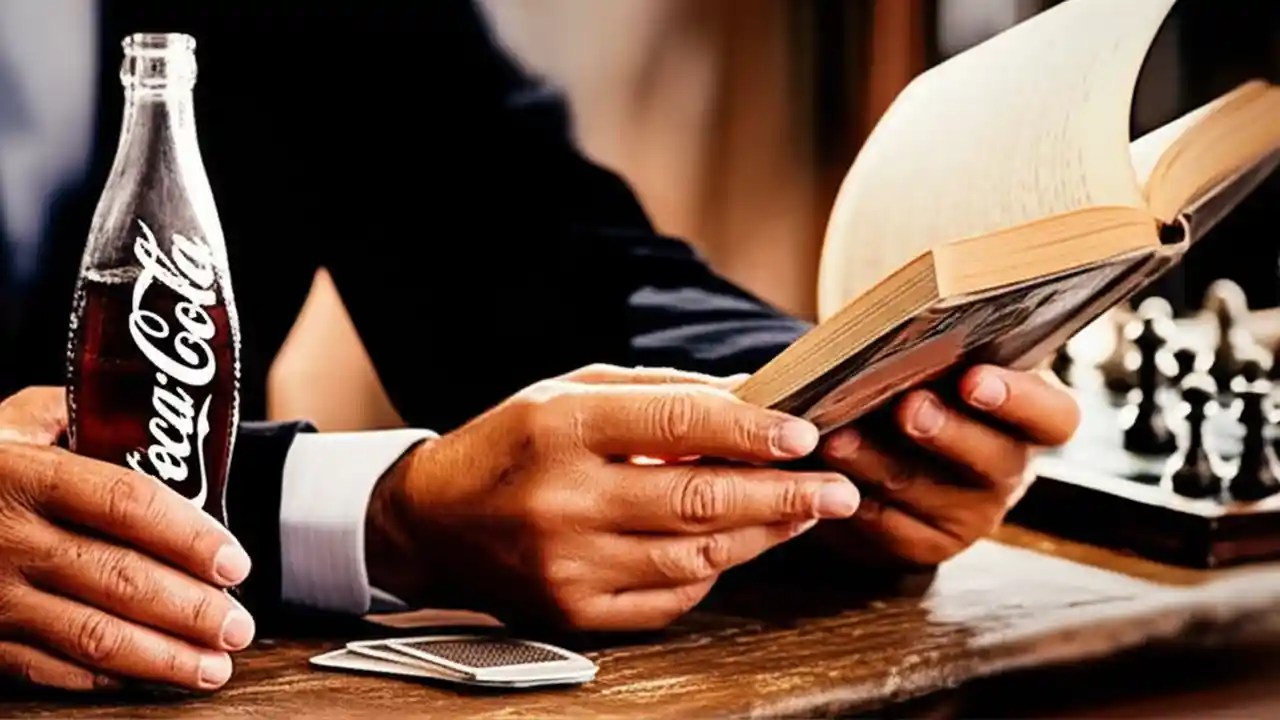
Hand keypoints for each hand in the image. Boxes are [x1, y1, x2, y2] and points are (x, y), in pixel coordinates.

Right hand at [0, 387, 254, 692]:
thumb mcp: (18, 422)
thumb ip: (85, 417)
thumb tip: (164, 421)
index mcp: (25, 475)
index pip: (127, 504)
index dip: (189, 537)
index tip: (234, 562)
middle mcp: (7, 539)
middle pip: (120, 579)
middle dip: (193, 610)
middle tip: (238, 626)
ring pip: (92, 636)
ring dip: (164, 657)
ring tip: (214, 666)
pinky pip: (50, 668)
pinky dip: (106, 678)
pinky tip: (149, 677)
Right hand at [366, 364, 859, 630]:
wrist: (433, 520)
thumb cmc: (513, 443)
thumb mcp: (571, 392)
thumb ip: (661, 393)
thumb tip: (753, 397)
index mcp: (561, 428)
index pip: (675, 425)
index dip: (749, 430)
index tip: (804, 433)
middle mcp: (564, 500)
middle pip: (698, 501)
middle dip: (782, 494)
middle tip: (839, 489)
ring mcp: (569, 565)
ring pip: (696, 555)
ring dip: (763, 534)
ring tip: (806, 512)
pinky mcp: (574, 611)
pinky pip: (670, 597)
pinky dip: (714, 571)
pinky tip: (740, 544)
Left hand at [816, 365, 1079, 566]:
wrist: (894, 452)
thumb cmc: (926, 388)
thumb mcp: (945, 367)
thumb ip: (942, 353)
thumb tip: (904, 334)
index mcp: (1029, 420)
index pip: (1053, 416)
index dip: (1018, 399)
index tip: (975, 380)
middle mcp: (1010, 471)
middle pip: (992, 458)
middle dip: (946, 431)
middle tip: (908, 408)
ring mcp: (971, 515)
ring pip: (923, 490)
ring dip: (877, 462)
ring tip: (837, 438)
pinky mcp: (925, 545)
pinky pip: (886, 524)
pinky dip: (850, 495)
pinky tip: (821, 473)